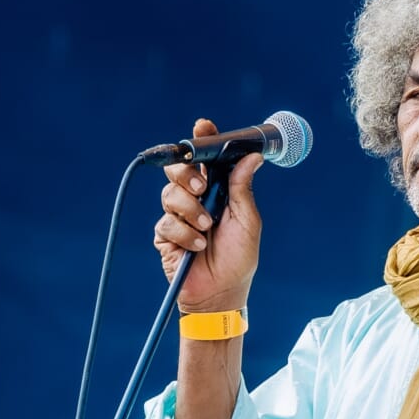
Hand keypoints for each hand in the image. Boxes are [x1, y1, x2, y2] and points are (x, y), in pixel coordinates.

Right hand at [156, 120, 263, 312]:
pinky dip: (185, 235)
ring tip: (206, 230)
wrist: (222, 292)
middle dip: (186, 174)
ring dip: (191, 212)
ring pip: (170, 195)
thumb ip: (242, 188)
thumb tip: (253, 157)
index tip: (202, 125)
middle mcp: (194, 199)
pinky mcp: (165, 235)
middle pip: (178, 170)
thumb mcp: (247, 221)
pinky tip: (197, 247)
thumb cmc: (239, 258)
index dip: (201, 140)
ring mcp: (177, 216)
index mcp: (216, 190)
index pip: (205, 159)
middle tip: (200, 188)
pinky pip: (167, 223)